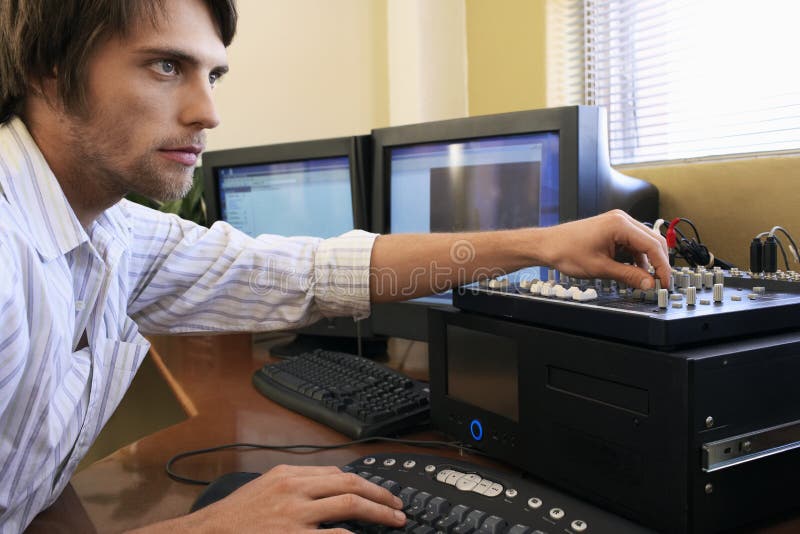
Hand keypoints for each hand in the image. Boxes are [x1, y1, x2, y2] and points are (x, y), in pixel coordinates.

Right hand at [174, 465, 404, 532]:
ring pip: (349, 506)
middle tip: (399, 507)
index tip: (381, 493)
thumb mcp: (265, 488)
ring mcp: (294, 515)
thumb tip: (331, 485)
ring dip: (378, 514)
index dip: (366, 483)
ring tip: (395, 522)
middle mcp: (294, 489)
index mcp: (289, 474)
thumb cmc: (235, 517)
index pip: (338, 473)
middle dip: (380, 496)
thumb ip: (297, 484)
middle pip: (350, 485)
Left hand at [539, 210, 669, 289]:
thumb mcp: (600, 268)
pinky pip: (633, 243)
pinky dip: (636, 258)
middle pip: (653, 242)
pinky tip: (634, 271)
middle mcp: (621, 220)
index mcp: (620, 224)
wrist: (547, 245)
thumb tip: (648, 283)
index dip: (662, 266)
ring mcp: (617, 223)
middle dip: (659, 263)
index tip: (665, 282)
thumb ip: (628, 276)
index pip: (653, 245)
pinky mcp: (612, 230)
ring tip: (645, 280)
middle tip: (660, 283)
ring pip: (644, 243)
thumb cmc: (566, 250)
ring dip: (647, 261)